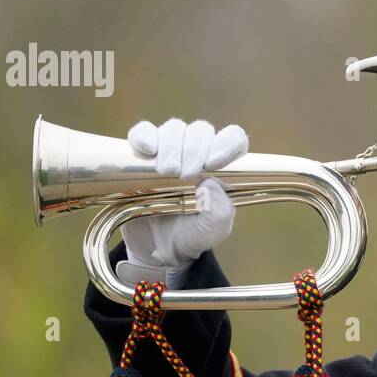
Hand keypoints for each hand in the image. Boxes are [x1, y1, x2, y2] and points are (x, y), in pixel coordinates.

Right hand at [118, 118, 248, 276]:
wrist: (159, 248)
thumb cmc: (193, 233)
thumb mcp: (214, 230)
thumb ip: (221, 211)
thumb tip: (209, 183)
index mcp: (222, 166)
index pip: (233, 137)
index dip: (226, 143)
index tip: (213, 164)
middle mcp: (198, 152)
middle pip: (201, 130)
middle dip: (194, 150)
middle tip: (186, 176)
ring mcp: (170, 150)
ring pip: (174, 128)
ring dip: (171, 147)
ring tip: (167, 172)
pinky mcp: (143, 153)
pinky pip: (143, 131)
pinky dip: (145, 137)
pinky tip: (147, 151)